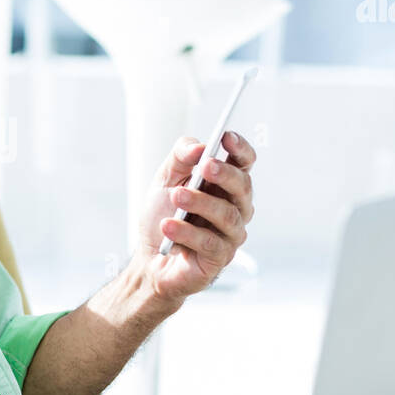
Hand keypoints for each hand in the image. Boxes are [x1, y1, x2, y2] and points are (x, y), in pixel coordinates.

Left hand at [136, 130, 256, 304]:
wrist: (150, 257)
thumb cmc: (163, 215)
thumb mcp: (165, 179)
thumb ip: (180, 158)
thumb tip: (198, 147)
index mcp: (225, 184)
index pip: (243, 163)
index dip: (240, 149)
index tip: (226, 137)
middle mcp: (235, 207)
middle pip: (242, 187)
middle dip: (224, 174)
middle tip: (205, 166)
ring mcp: (231, 234)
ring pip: (227, 215)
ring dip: (201, 203)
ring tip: (176, 196)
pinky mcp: (220, 258)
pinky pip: (210, 243)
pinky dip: (187, 232)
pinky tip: (168, 226)